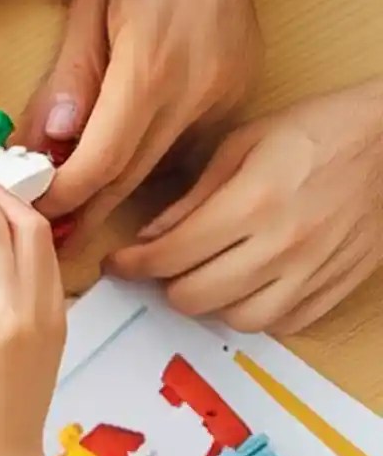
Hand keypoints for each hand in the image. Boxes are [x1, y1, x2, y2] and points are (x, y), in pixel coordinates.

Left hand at [17, 0, 264, 234]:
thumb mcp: (86, 12)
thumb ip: (68, 83)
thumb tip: (44, 143)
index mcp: (154, 70)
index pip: (102, 161)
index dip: (63, 193)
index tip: (34, 206)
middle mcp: (198, 92)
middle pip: (132, 174)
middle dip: (85, 203)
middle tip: (48, 223)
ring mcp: (226, 94)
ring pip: (161, 164)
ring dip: (116, 183)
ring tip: (74, 195)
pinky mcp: (237, 92)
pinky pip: (185, 143)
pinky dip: (148, 155)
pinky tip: (120, 157)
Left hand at [108, 81, 382, 334]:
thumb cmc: (314, 131)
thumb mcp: (241, 145)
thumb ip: (191, 197)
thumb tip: (148, 238)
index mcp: (252, 203)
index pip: (171, 255)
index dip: (133, 264)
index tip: (118, 262)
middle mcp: (282, 245)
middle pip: (197, 296)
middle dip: (165, 285)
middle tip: (159, 267)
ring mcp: (313, 271)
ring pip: (239, 319)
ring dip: (211, 304)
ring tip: (203, 276)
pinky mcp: (338, 286)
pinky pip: (284, 324)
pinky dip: (255, 313)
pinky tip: (246, 286)